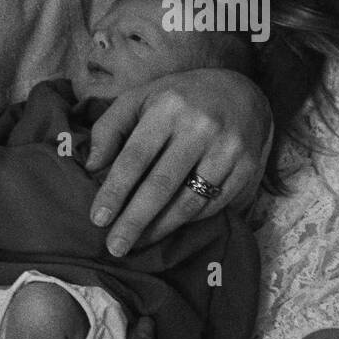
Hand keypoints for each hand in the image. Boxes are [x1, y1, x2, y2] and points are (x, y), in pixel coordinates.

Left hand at [85, 69, 270, 255]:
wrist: (241, 91)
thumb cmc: (179, 99)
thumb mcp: (140, 98)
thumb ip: (110, 128)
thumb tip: (91, 166)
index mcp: (168, 107)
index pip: (135, 157)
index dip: (115, 191)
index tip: (98, 219)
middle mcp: (200, 127)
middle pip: (161, 185)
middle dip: (134, 220)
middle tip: (115, 247)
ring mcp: (228, 148)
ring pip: (189, 201)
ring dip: (161, 228)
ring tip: (139, 243)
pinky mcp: (247, 166)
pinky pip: (214, 204)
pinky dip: (190, 220)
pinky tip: (171, 225)